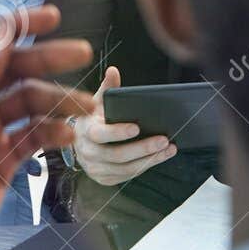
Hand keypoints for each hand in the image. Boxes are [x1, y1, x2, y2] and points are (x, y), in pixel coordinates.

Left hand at [0, 4, 94, 249]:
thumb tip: (1, 33)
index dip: (17, 25)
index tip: (52, 16)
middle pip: (13, 68)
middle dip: (47, 59)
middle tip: (82, 51)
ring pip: (29, 102)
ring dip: (57, 100)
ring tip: (86, 106)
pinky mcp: (3, 157)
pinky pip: (34, 135)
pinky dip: (52, 131)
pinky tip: (69, 136)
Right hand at [72, 68, 175, 185]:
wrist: (79, 144)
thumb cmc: (92, 119)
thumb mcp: (96, 103)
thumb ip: (106, 88)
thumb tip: (113, 70)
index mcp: (85, 132)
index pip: (101, 134)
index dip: (118, 132)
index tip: (137, 127)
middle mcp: (89, 153)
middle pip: (118, 155)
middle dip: (143, 148)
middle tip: (164, 139)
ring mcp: (96, 169)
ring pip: (126, 169)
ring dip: (150, 159)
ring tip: (169, 148)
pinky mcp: (106, 179)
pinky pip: (129, 175)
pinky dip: (146, 166)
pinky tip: (161, 156)